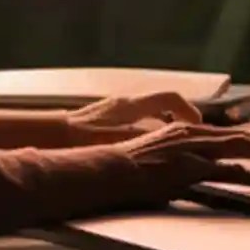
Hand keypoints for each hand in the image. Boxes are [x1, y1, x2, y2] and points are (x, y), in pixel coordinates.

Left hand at [68, 92, 203, 143]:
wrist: (51, 135)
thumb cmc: (81, 138)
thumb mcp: (118, 142)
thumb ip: (145, 140)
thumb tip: (171, 141)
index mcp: (131, 105)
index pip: (170, 98)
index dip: (189, 111)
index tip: (198, 128)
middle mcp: (125, 102)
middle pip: (162, 105)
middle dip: (179, 120)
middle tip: (189, 140)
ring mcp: (114, 109)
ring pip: (148, 114)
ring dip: (162, 127)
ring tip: (169, 148)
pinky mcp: (105, 119)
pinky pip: (135, 121)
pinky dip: (146, 131)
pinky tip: (144, 151)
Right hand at [121, 122, 249, 189]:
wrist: (106, 171)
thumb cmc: (123, 170)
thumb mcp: (156, 160)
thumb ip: (178, 162)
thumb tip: (191, 176)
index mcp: (183, 132)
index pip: (227, 136)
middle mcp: (192, 134)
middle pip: (242, 138)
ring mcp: (194, 149)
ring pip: (244, 148)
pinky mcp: (193, 167)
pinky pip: (234, 171)